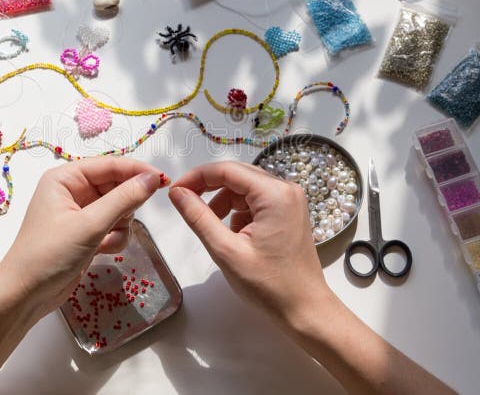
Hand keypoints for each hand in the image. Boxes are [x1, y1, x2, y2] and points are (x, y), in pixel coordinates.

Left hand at [0, 157, 166, 320]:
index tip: (163, 180)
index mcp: (65, 178)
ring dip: (120, 225)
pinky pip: (113, 227)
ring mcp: (79, 214)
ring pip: (119, 208)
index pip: (110, 165)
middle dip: (125, 205)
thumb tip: (153, 179)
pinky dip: (114, 238)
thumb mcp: (89, 225)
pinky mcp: (85, 234)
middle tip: (123, 220)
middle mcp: (72, 191)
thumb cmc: (49, 255)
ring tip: (106, 240)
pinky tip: (102, 251)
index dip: (137, 171)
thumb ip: (124, 199)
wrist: (25, 296)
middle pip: (116, 186)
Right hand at [168, 161, 332, 326]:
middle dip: (209, 189)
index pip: (227, 170)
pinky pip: (255, 202)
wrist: (304, 310)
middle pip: (237, 175)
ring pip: (245, 189)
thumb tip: (177, 193)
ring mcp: (290, 201)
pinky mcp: (288, 213)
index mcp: (275, 194)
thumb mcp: (226, 250)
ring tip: (215, 231)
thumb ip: (198, 217)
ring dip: (224, 204)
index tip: (175, 191)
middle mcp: (286, 190)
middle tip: (185, 204)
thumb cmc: (269, 285)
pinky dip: (238, 213)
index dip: (197, 176)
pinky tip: (235, 237)